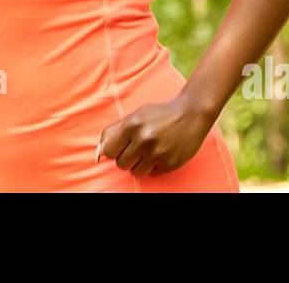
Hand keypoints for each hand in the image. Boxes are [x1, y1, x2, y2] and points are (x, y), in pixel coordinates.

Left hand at [95, 94, 214, 176]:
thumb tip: (98, 153)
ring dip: (140, 164)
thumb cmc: (160, 114)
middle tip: (138, 148)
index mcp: (132, 125)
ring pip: (136, 172)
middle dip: (127, 158)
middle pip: (121, 164)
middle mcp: (144, 139)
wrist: (191, 114)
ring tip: (149, 151)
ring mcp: (158, 153)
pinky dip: (154, 166)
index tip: (122, 146)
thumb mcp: (135, 116)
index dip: (115, 150)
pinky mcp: (170, 163)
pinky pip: (152, 173)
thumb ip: (114, 131)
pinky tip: (161, 153)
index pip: (109, 151)